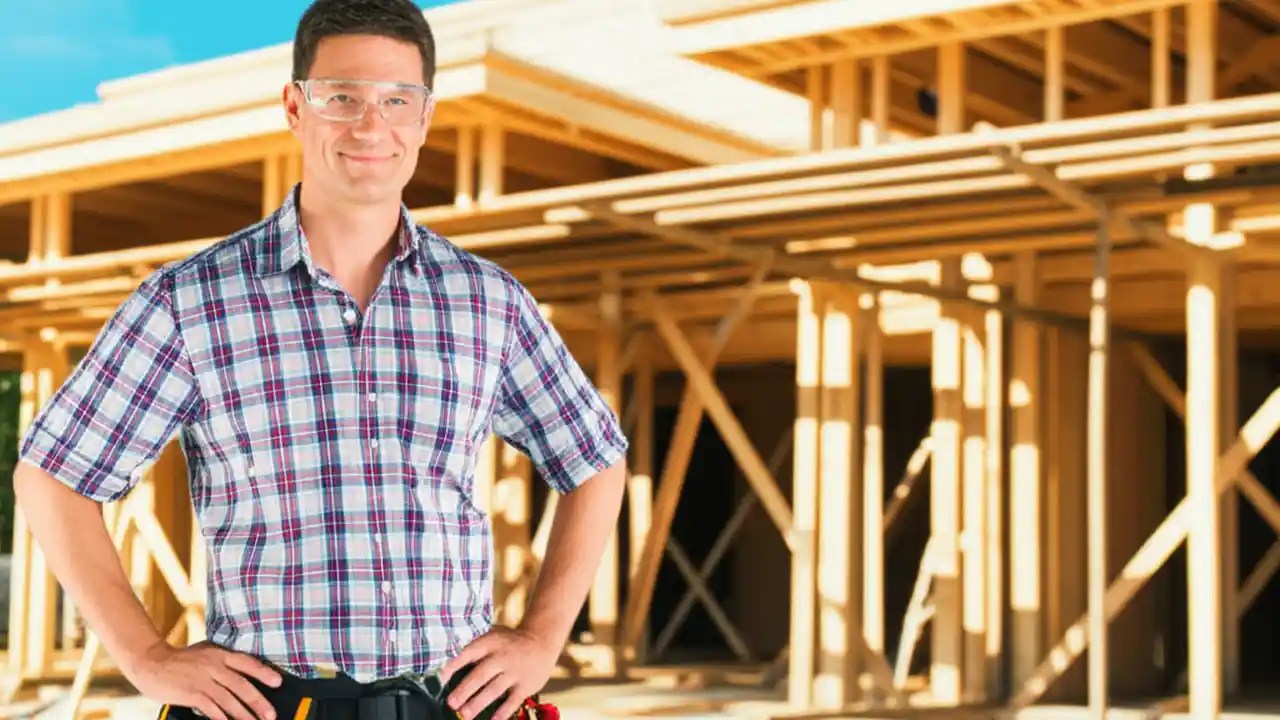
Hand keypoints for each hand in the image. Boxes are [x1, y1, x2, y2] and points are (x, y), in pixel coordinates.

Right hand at [121, 640, 282, 719]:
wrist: (151, 662)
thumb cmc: (180, 660)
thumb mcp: (204, 653)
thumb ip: (221, 662)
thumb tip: (242, 674)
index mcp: (219, 654)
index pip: (247, 662)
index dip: (264, 672)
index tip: (278, 682)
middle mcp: (214, 665)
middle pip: (241, 685)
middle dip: (258, 701)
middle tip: (270, 714)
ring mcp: (202, 680)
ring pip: (229, 699)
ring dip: (244, 714)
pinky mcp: (191, 693)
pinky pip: (211, 708)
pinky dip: (222, 717)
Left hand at [441, 626, 558, 719]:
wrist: (543, 641)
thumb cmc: (510, 642)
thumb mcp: (494, 635)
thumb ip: (476, 647)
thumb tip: (449, 663)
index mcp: (491, 642)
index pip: (470, 653)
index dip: (455, 664)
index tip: (441, 677)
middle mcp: (503, 656)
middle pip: (481, 674)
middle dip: (465, 690)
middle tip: (451, 702)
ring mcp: (516, 671)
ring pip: (495, 689)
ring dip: (478, 703)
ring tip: (465, 714)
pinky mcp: (526, 685)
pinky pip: (513, 701)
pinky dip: (503, 712)